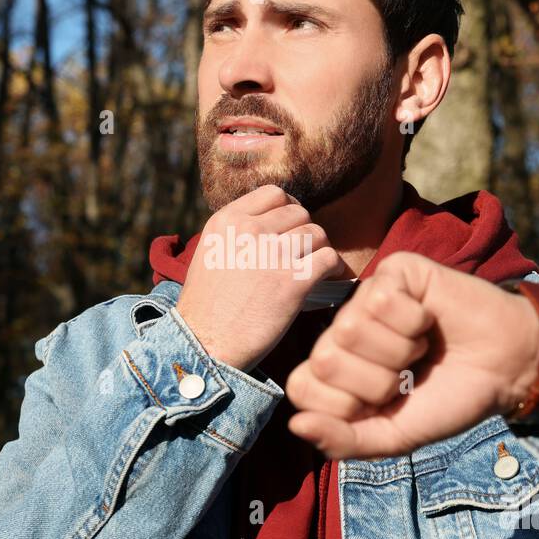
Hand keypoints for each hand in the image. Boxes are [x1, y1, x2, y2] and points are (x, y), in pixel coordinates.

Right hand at [176, 185, 346, 371]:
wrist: (204, 344)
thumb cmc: (207, 307)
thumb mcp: (210, 254)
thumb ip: (236, 233)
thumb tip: (272, 226)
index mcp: (227, 220)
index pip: (273, 194)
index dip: (287, 210)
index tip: (289, 228)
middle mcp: (249, 229)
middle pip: (299, 212)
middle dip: (304, 231)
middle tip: (303, 253)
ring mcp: (272, 253)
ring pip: (318, 233)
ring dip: (320, 249)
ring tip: (316, 266)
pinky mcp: (293, 280)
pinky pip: (329, 258)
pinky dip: (334, 268)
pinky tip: (328, 278)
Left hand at [286, 251, 538, 458]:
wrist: (505, 369)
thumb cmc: (448, 398)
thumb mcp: (394, 436)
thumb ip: (344, 441)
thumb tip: (296, 427)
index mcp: (336, 370)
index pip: (301, 388)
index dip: (345, 405)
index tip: (384, 403)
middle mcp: (343, 331)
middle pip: (325, 358)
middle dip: (376, 380)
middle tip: (407, 373)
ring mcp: (365, 298)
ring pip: (351, 327)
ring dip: (400, 350)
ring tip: (421, 346)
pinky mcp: (394, 271)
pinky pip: (382, 299)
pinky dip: (415, 321)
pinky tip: (430, 320)